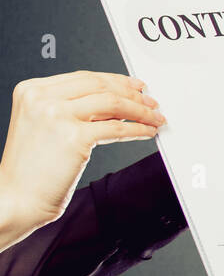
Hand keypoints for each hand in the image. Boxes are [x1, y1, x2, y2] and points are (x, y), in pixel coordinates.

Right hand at [0, 72, 164, 248]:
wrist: (17, 198)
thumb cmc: (31, 168)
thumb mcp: (44, 124)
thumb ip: (73, 107)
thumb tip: (116, 100)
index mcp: (31, 90)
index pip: (84, 77)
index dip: (116, 80)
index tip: (135, 86)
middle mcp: (41, 98)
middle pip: (101, 86)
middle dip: (132, 94)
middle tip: (151, 102)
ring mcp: (56, 115)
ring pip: (113, 103)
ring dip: (141, 111)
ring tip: (155, 117)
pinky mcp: (73, 137)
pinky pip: (117, 129)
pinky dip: (138, 129)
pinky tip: (147, 132)